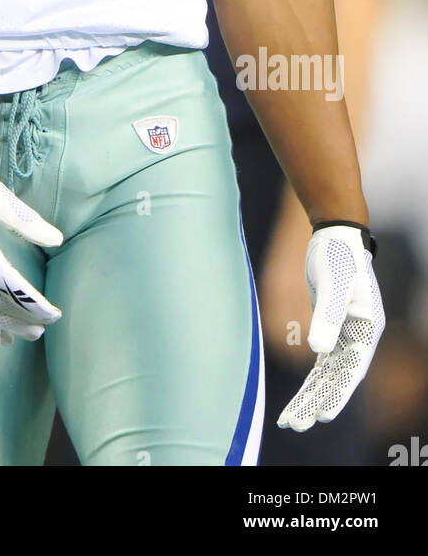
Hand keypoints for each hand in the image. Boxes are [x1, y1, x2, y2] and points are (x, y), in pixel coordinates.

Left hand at [277, 224, 384, 430]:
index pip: (352, 369)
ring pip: (328, 373)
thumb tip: (317, 349)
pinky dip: (310, 379)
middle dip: (318, 402)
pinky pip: (321, 362)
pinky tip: (301, 397)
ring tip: (291, 420)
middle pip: (338, 377)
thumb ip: (327, 316)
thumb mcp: (333, 284)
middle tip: (296, 424)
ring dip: (311, 396)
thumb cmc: (338, 256)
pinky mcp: (330, 327)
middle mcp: (359, 335)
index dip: (338, 393)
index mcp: (367, 328)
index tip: (323, 415)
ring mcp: (345, 334)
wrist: (334, 235)